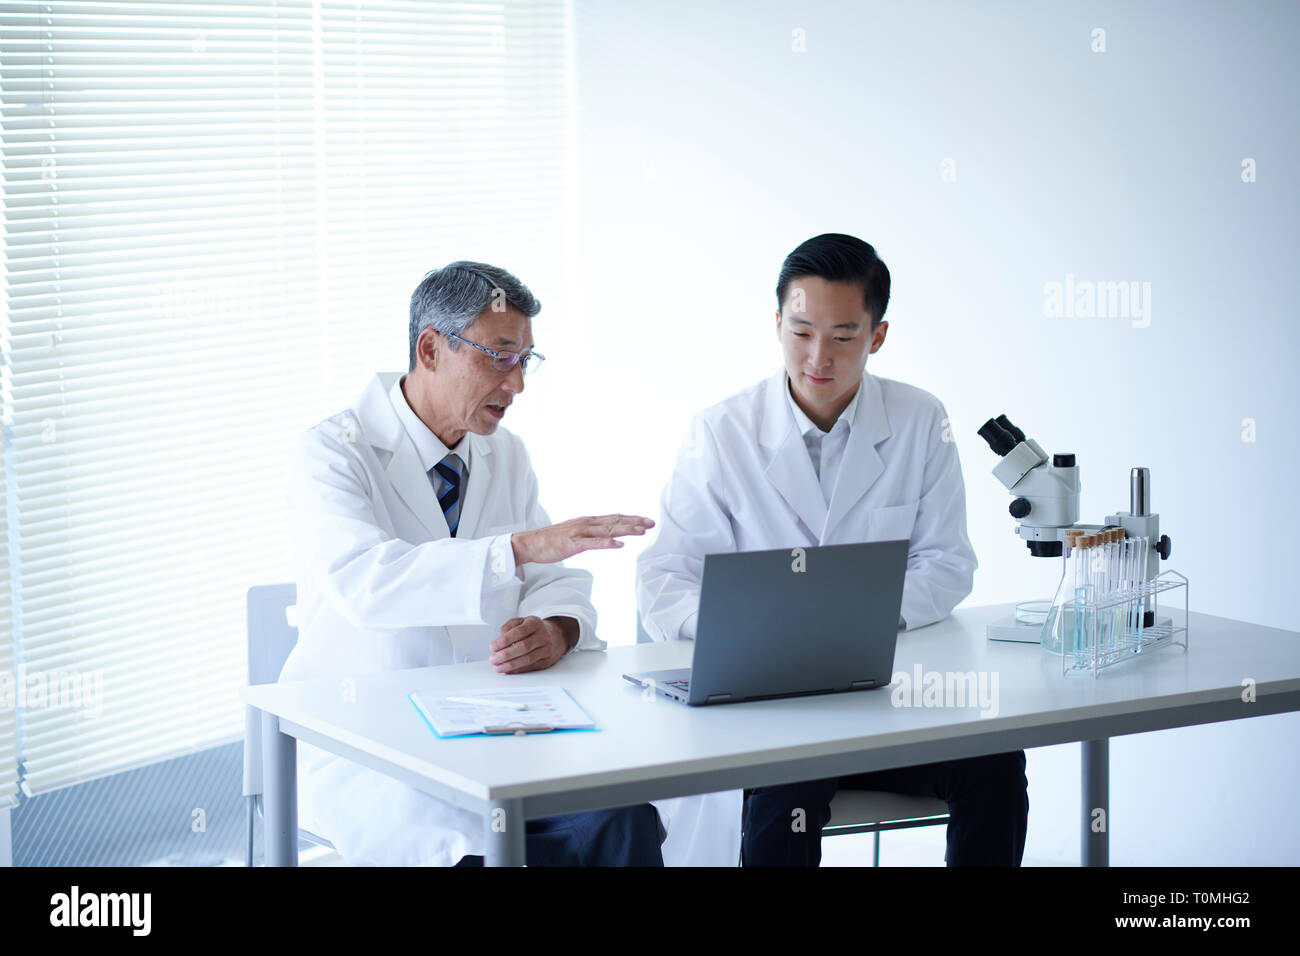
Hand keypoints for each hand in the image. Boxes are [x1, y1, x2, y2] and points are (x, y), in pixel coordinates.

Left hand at [489, 616, 571, 673]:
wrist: (553, 635)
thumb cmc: (532, 629)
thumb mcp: (520, 622)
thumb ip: (507, 628)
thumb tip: (499, 642)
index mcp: (535, 623)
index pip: (519, 632)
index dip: (504, 640)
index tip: (492, 647)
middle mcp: (543, 635)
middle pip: (524, 647)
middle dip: (506, 655)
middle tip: (493, 659)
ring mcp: (546, 648)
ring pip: (528, 659)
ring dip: (510, 665)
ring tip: (498, 667)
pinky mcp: (547, 660)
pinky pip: (531, 666)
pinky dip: (518, 670)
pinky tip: (508, 670)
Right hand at [511, 514, 653, 565]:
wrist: (531, 543)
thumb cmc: (552, 541)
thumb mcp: (575, 535)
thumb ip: (590, 535)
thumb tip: (604, 536)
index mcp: (588, 522)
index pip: (614, 518)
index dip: (631, 519)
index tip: (647, 521)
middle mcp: (586, 524)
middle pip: (615, 521)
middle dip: (634, 522)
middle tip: (652, 523)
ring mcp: (580, 533)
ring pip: (607, 529)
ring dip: (625, 529)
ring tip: (641, 530)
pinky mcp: (573, 543)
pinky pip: (593, 543)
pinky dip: (607, 542)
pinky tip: (619, 544)